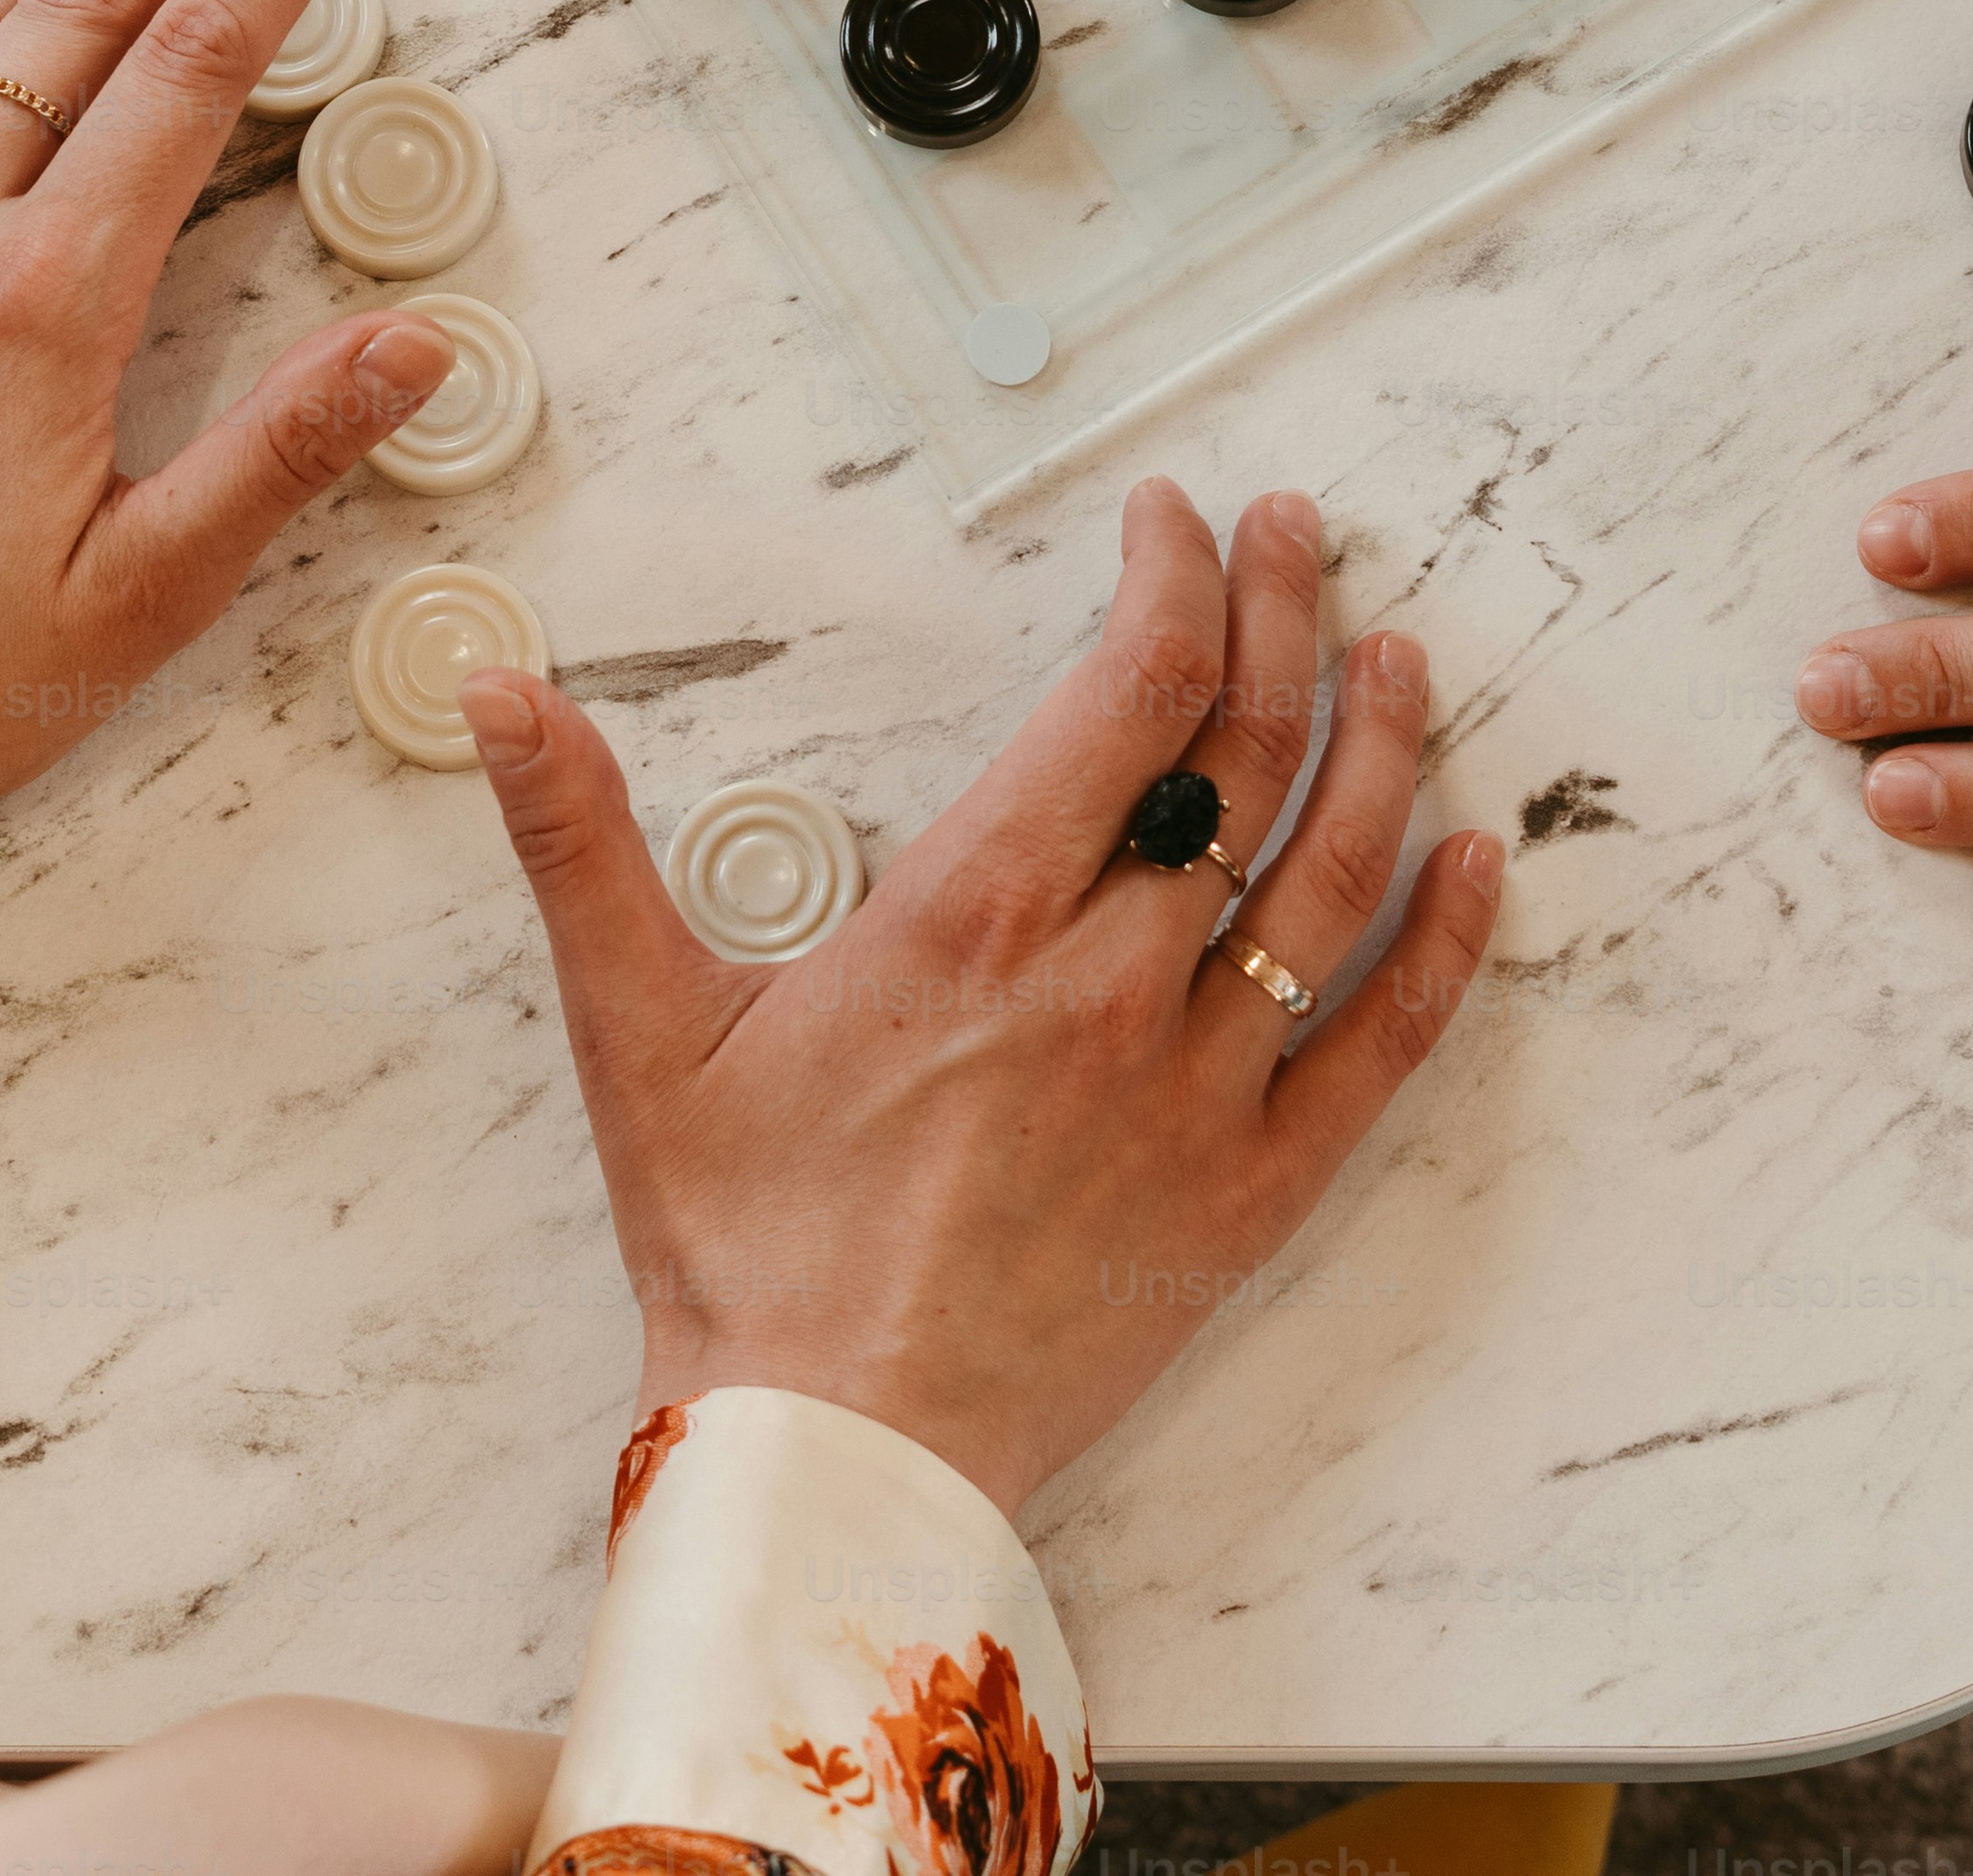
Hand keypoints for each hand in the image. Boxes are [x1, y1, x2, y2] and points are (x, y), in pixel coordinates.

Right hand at [460, 481, 1505, 1517]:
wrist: (829, 1453)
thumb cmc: (739, 1246)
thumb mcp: (636, 1028)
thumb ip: (579, 839)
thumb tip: (492, 689)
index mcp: (978, 917)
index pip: (1127, 694)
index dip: (1173, 580)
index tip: (1173, 519)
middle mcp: (1112, 983)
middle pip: (1248, 755)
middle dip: (1287, 616)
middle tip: (1302, 535)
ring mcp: (1198, 1088)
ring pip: (1333, 877)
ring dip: (1382, 745)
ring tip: (1395, 655)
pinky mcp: (1250, 1194)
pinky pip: (1384, 1049)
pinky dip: (1446, 946)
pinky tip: (1480, 863)